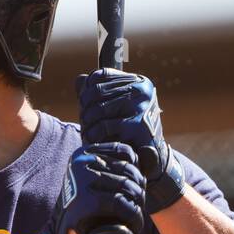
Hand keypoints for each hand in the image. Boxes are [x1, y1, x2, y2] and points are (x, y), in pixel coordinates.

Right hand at [29, 141, 145, 233]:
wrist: (63, 233)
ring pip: (127, 186)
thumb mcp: (92, 178)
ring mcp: (82, 180)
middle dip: (140, 187)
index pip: (125, 151)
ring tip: (137, 212)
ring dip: (139, 202)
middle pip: (128, 169)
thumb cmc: (85, 205)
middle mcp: (81, 163)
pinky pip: (121, 203)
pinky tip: (135, 223)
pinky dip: (133, 214)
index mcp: (83, 154)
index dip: (138, 168)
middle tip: (140, 203)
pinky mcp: (86, 200)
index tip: (137, 184)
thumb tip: (146, 159)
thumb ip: (110, 166)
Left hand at [74, 68, 185, 213]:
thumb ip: (99, 94)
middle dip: (85, 108)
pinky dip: (93, 134)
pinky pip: (104, 126)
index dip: (86, 90)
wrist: (154, 158)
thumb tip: (79, 79)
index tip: (82, 104)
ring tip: (86, 132)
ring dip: (87, 122)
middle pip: (97, 92)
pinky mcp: (137, 125)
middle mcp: (142, 90)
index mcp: (138, 82)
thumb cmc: (131, 131)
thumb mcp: (117, 109)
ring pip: (98, 108)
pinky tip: (91, 141)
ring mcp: (141, 106)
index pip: (100, 76)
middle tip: (83, 121)